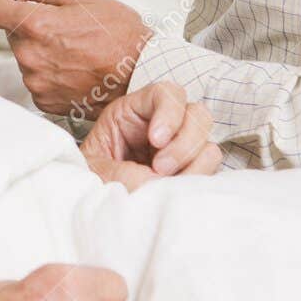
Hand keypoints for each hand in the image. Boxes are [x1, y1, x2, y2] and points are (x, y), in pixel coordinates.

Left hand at [0, 0, 150, 115]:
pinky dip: (50, 73)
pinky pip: (36, 79)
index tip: (6, 1)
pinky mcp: (44, 100)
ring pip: (25, 57)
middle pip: (11, 34)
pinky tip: (74, 68)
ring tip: (75, 49)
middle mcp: (31, 56)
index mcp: (37, 25)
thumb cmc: (121, 36)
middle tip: (63, 26)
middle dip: (30, 27)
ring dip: (41, 51)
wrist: (142, 76)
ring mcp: (36, 81)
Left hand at [82, 81, 221, 190]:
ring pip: (208, 144)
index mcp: (133, 112)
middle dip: (182, 143)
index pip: (166, 93)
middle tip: (159, 168)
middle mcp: (163, 126)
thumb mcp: (96, 170)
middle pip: (197, 114)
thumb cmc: (91, 181)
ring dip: (192, 164)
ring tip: (164, 182)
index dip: (168, 113)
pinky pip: (209, 171)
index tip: (156, 140)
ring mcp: (180, 149)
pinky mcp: (190, 172)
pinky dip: (197, 179)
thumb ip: (123, 173)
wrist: (95, 208)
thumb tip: (158, 183)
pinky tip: (174, 189)